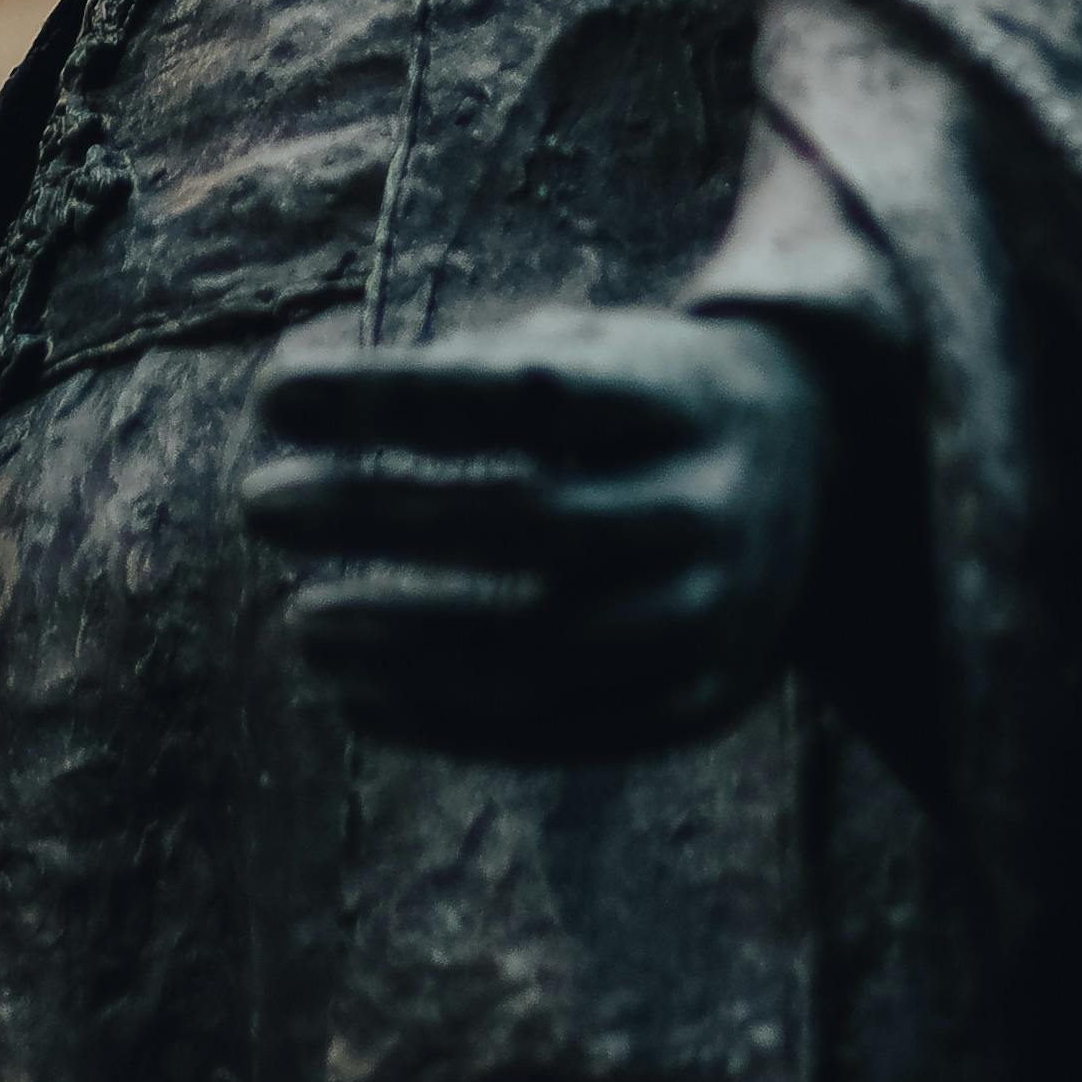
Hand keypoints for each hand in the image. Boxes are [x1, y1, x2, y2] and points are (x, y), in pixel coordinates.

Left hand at [237, 301, 827, 758]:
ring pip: (544, 648)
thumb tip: (296, 404)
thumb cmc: (641, 399)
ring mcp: (715, 615)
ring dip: (405, 642)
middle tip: (260, 505)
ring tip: (302, 625)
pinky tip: (357, 700)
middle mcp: (708, 504)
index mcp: (678, 392)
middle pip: (526, 520)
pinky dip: (448, 724)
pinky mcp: (701, 703)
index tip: (272, 394)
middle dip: (378, 514)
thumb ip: (465, 377)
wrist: (821, 475)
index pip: (517, 393)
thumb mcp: (585, 350)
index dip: (389, 395)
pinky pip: (564, 731)